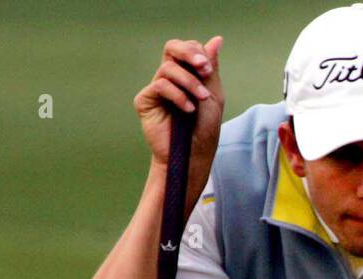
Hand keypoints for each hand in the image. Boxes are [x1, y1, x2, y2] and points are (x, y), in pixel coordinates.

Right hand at [134, 37, 224, 168]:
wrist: (193, 156)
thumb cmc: (204, 129)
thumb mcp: (213, 96)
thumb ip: (211, 69)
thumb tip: (217, 39)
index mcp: (187, 74)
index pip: (188, 48)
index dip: (198, 54)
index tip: (209, 70)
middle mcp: (170, 78)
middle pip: (172, 47)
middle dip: (188, 53)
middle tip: (202, 67)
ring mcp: (156, 88)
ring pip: (168, 68)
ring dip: (189, 82)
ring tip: (200, 99)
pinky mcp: (146, 100)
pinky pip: (160, 85)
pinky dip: (177, 95)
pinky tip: (188, 109)